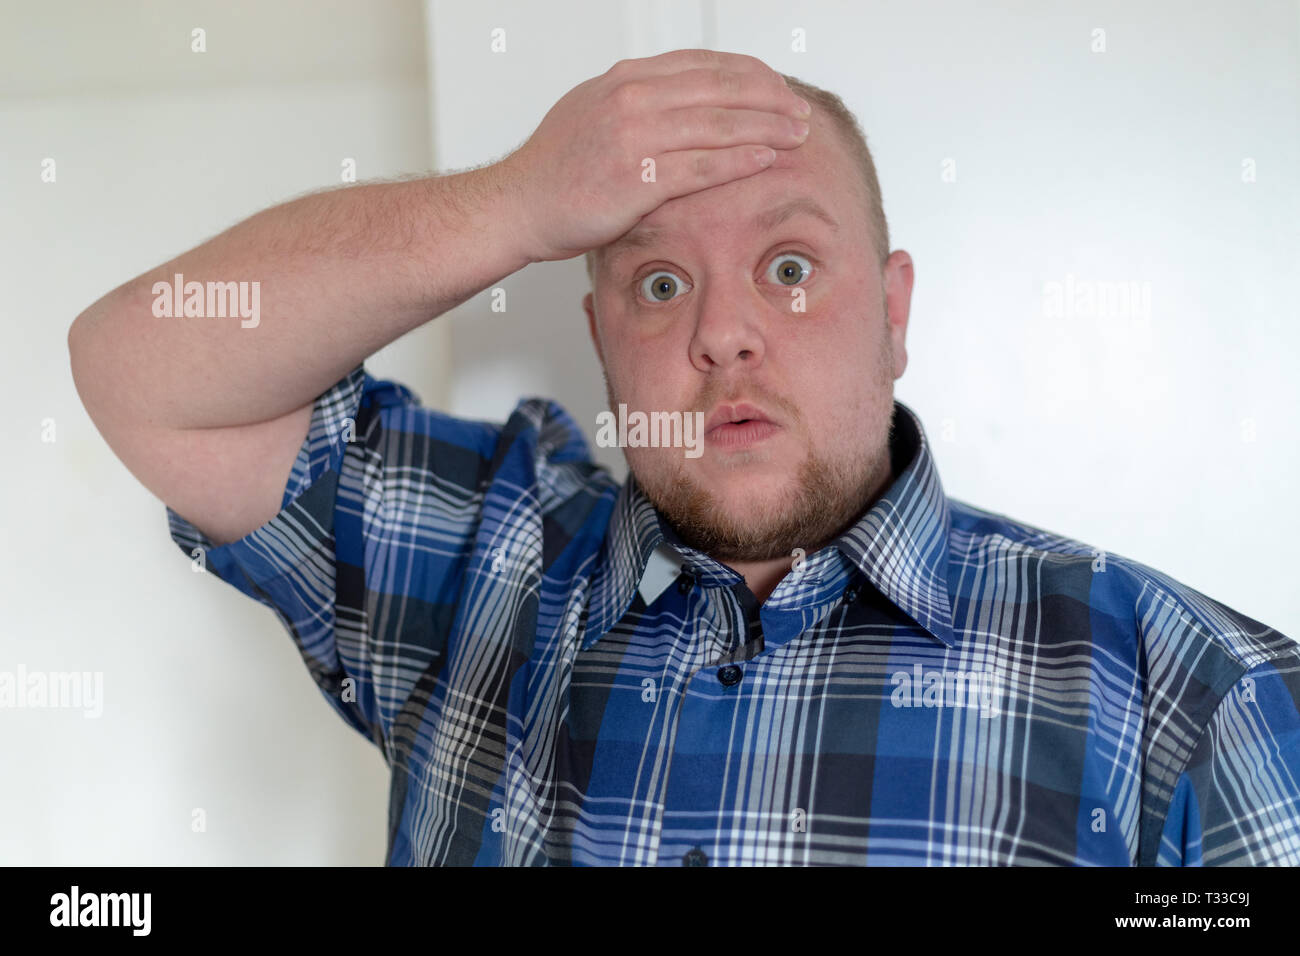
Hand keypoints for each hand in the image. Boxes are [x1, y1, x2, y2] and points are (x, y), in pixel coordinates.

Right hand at [498, 49, 811, 262]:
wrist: (518, 205)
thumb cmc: (555, 168)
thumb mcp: (595, 111)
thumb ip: (638, 100)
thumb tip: (680, 98)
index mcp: (627, 79)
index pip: (705, 65)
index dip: (750, 74)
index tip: (778, 87)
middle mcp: (633, 98)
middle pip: (721, 89)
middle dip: (770, 99)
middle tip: (801, 112)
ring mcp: (634, 137)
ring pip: (718, 125)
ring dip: (767, 128)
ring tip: (798, 135)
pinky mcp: (637, 179)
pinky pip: (701, 167)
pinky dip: (739, 161)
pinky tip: (766, 160)